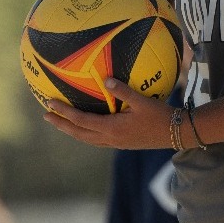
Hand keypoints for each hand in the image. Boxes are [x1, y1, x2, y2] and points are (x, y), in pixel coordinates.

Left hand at [43, 78, 175, 149]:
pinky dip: (85, 133)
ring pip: (86, 138)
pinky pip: (96, 139)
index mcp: (112, 128)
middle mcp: (110, 138)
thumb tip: (104, 79)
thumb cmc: (161, 116)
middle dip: (61, 124)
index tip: (49, 104)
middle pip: (78, 133)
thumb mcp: (142, 101)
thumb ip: (122, 90)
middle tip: (46, 115)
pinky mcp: (122, 143)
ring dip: (71, 130)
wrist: (178, 134)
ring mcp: (116, 143)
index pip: (81, 121)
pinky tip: (85, 126)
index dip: (63, 113)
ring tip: (60, 122)